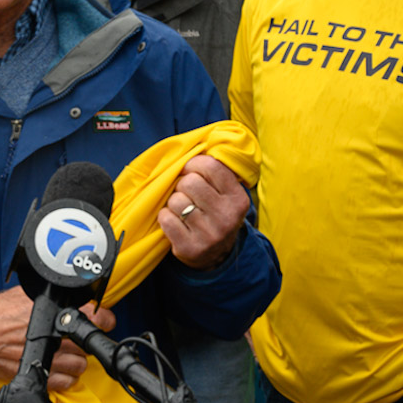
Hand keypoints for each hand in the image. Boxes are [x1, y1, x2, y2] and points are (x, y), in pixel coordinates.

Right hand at [0, 287, 115, 391]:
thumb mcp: (22, 294)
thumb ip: (48, 295)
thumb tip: (69, 291)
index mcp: (50, 313)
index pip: (93, 317)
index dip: (103, 318)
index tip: (105, 319)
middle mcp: (50, 337)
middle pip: (87, 344)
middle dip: (84, 340)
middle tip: (76, 336)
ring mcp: (44, 358)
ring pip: (80, 366)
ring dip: (77, 360)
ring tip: (67, 352)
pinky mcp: (36, 376)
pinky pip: (65, 383)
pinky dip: (66, 377)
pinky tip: (58, 367)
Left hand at [159, 155, 248, 269]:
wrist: (216, 257)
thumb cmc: (215, 215)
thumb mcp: (226, 195)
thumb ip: (217, 172)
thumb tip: (198, 144)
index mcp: (238, 199)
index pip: (210, 166)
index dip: (193, 164)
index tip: (189, 170)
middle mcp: (227, 217)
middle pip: (190, 182)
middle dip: (182, 184)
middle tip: (186, 193)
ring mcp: (209, 235)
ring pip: (176, 200)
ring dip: (174, 202)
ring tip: (182, 210)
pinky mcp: (190, 248)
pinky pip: (165, 218)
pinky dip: (165, 217)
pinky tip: (175, 222)